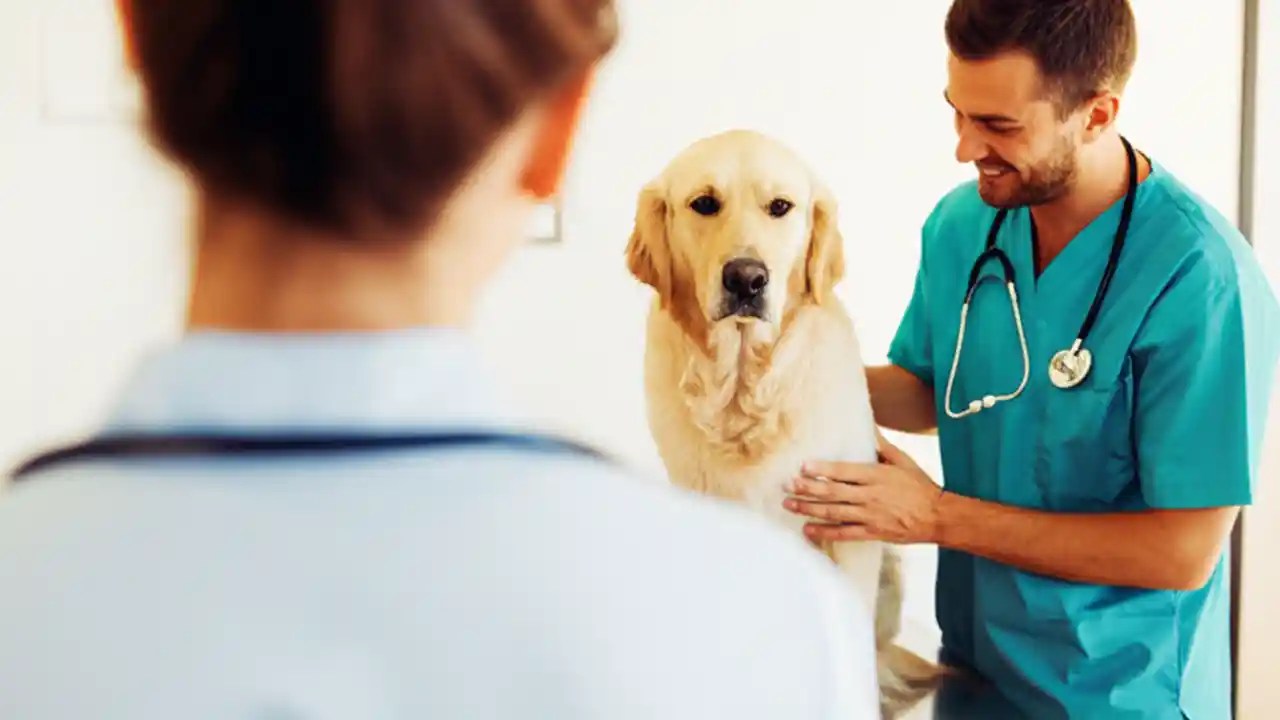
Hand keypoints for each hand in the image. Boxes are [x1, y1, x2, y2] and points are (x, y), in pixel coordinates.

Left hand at [782, 435, 944, 544]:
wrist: (937, 516)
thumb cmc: (920, 486)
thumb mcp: (903, 461)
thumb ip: (882, 446)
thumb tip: (869, 427)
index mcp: (876, 475)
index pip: (844, 471)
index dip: (822, 469)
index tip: (803, 466)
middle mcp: (870, 495)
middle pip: (833, 492)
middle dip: (807, 488)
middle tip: (787, 485)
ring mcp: (870, 516)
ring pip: (833, 512)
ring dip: (809, 508)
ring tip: (789, 504)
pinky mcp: (872, 532)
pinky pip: (843, 534)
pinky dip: (824, 532)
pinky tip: (807, 529)